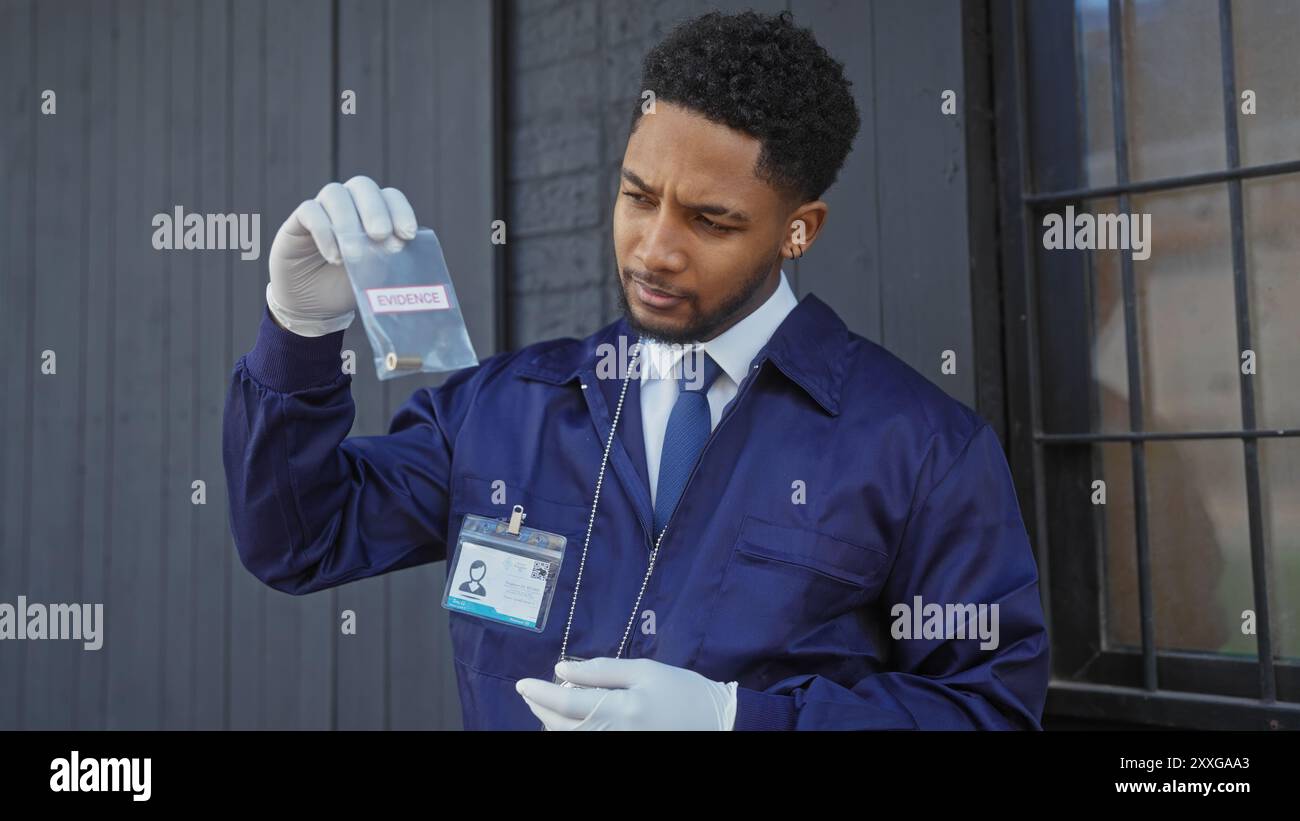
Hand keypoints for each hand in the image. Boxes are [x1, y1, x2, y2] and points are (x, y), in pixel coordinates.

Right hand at [267, 175, 418, 335]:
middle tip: (380, 235)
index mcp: (374, 213)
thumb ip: (388, 260)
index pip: (390, 197)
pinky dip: (324, 231)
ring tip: (354, 255)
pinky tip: (334, 257)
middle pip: (363, 186)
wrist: (314, 305)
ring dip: (348, 222)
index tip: (408, 235)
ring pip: (335, 194)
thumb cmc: (350, 285)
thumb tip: (401, 245)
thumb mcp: (375, 276)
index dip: (401, 211)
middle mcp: (349, 204)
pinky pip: (310, 211)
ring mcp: (322, 209)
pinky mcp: (297, 221)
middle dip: (375, 210)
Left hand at [515, 657, 737, 730]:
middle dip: (541, 710)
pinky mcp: (622, 754)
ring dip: (552, 725)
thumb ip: (603, 670)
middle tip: (530, 693)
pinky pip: (587, 747)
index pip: (567, 703)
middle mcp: (614, 736)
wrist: (716, 725)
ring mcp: (618, 748)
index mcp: (621, 710)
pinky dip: (572, 735)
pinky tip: (569, 724)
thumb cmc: (682, 692)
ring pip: (571, 741)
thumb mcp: (645, 671)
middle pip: (563, 728)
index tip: (522, 684)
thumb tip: (562, 669)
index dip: (540, 694)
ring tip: (545, 707)